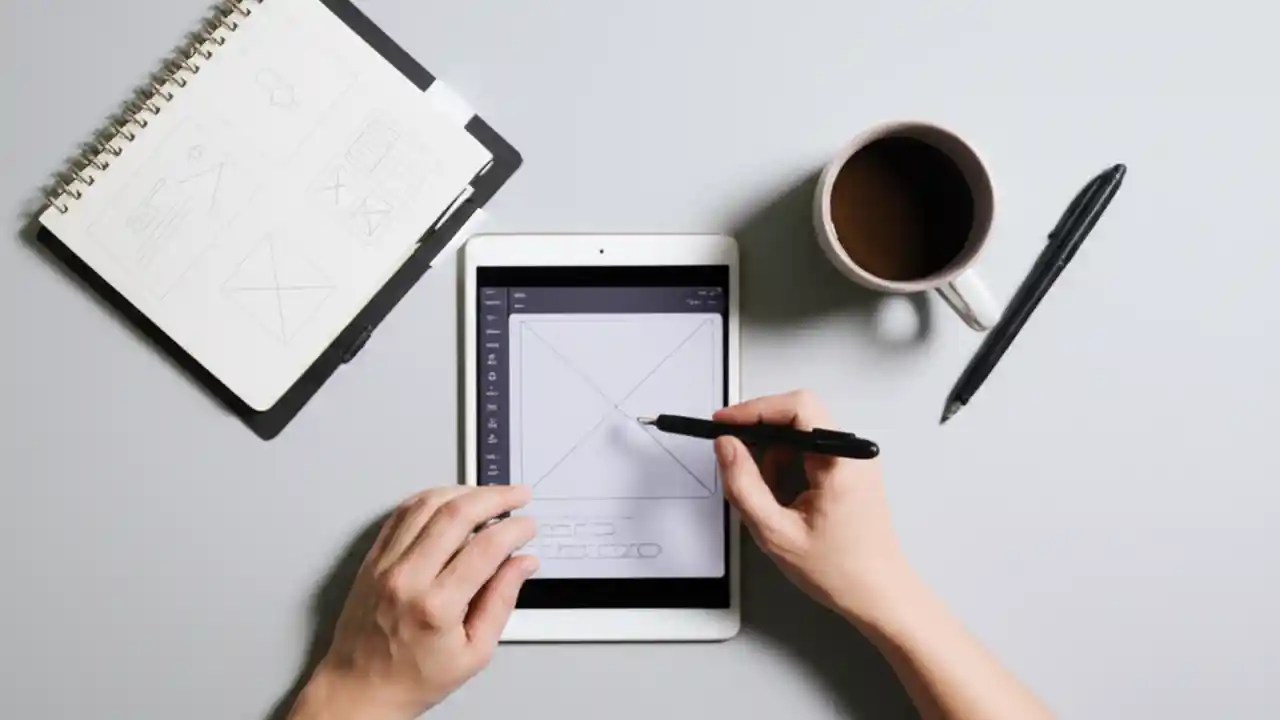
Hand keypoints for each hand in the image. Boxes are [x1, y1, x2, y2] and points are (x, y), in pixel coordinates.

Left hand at [289, 486, 537, 719]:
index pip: (485, 548)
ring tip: (487, 495)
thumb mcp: (474, 653)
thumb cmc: (413, 678)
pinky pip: (401, 513)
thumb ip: (502, 601)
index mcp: (436, 607)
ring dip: (463, 492)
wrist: (359, 689)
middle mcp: (407, 578)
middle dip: (494, 497)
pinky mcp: (372, 559)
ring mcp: (385, 565)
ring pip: (427, 504)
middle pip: (456, 514)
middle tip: (516, 496)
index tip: (527, 526)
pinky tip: (449, 500)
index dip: (514, 529)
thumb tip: (523, 563)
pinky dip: (430, 498)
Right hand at [714, 391, 913, 625]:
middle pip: (798, 415)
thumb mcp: (776, 533)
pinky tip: (782, 498)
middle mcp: (852, 453)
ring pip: (802, 433)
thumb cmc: (839, 571)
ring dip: (774, 454)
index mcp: (840, 462)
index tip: (724, 423)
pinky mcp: (850, 471)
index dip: (755, 408)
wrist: (878, 595)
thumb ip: (744, 486)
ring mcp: (854, 461)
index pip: (797, 407)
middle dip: (761, 434)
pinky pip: (811, 451)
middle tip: (733, 456)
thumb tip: (726, 446)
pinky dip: (788, 465)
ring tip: (767, 495)